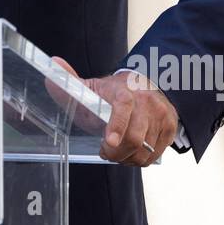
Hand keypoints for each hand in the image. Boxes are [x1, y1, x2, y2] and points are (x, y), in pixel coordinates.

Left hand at [50, 57, 178, 165]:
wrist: (146, 85)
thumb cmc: (112, 92)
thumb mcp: (91, 87)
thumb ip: (70, 82)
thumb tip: (53, 64)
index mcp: (123, 90)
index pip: (123, 106)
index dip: (117, 125)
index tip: (108, 141)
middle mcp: (146, 101)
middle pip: (135, 137)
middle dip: (116, 152)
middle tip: (106, 151)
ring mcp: (161, 114)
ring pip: (144, 151)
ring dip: (127, 158)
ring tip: (118, 150)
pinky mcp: (170, 127)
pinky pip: (154, 155)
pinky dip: (140, 159)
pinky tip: (131, 150)